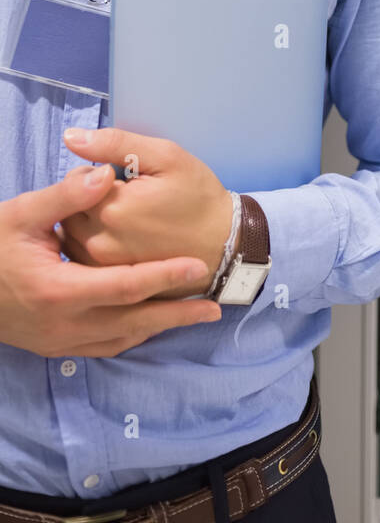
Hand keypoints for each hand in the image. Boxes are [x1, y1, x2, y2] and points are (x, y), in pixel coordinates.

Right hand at [0, 166, 220, 357]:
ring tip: (196, 315)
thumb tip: (105, 174)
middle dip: (176, 315)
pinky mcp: (55, 348)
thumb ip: (67, 196)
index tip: (195, 267)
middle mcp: (63, 324)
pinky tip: (152, 324)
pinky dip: (133, 335)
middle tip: (215, 305)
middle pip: (133, 322)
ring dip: (159, 327)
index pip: (124, 286)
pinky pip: (104, 347)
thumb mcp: (22, 213)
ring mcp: (59, 342)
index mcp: (59, 290)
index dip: (162, 277)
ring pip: (121, 339)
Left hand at [59, 128, 233, 300]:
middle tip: (124, 198)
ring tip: (122, 219)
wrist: (224, 245)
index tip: (125, 180)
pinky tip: (119, 239)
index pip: (75, 180)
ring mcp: (103, 267)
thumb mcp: (166, 157)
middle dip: (88, 199)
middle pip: (67, 209)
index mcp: (111, 207)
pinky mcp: (108, 284)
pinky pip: (82, 258)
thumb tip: (71, 137)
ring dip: (86, 223)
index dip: (98, 176)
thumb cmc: (198, 197)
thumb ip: (115, 144)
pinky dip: (92, 245)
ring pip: (70, 235)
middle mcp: (99, 241)